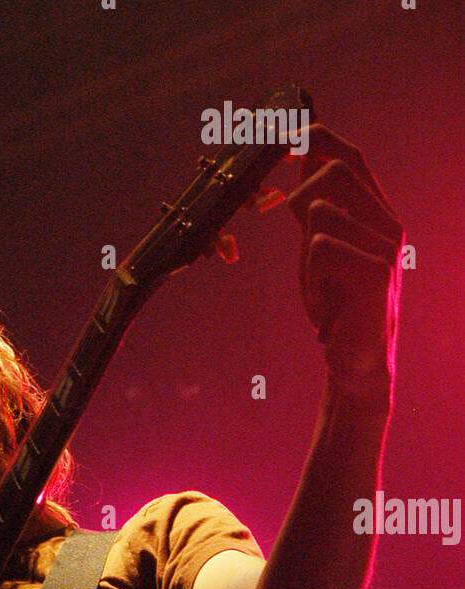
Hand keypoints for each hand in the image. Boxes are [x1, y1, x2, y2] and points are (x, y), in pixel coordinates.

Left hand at [285, 125, 402, 406]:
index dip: (317, 138)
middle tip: (299, 240)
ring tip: (322, 288)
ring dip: (305, 258)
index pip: (350, 156)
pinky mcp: (376, 273)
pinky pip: (319, 247)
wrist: (358, 364)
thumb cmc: (338, 306)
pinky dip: (311, 280)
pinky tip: (327, 306)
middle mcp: (389, 224)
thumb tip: (302, 160)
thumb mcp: (321, 250)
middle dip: (300, 198)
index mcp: (377, 214)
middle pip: (335, 172)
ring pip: (320, 212)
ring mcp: (386, 247)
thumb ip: (316, 208)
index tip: (284, 140)